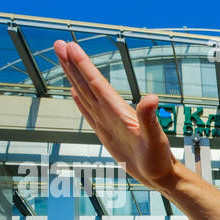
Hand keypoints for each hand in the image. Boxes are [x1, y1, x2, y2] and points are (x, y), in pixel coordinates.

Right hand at [52, 41, 178, 190]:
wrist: (160, 175)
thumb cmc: (159, 159)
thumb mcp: (155, 139)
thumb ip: (150, 118)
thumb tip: (152, 98)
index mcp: (118, 111)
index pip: (96, 83)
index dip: (83, 65)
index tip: (70, 46)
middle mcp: (111, 112)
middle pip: (87, 83)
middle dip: (73, 64)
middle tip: (59, 44)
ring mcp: (108, 121)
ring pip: (85, 94)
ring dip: (74, 77)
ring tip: (63, 59)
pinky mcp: (106, 132)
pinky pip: (89, 113)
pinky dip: (80, 101)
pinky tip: (74, 92)